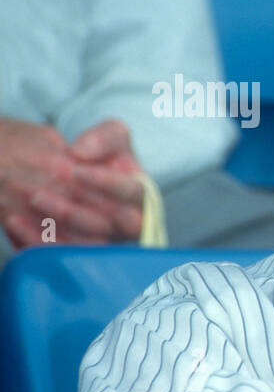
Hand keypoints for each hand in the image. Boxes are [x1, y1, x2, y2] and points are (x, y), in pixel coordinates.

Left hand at [5, 119, 144, 247]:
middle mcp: (127, 225)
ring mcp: (104, 242)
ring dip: (53, 227)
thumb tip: (81, 153)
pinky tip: (14, 222)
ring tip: (28, 203)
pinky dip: (37, 241)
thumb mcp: (113, 136)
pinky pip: (60, 255)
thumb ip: (105, 137)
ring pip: (82, 245)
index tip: (77, 169)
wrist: (83, 176)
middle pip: (106, 225)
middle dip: (72, 211)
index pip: (134, 194)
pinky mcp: (79, 253)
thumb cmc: (104, 158)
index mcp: (141, 197)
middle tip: (39, 193)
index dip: (107, 183)